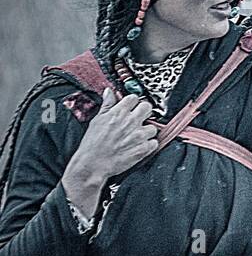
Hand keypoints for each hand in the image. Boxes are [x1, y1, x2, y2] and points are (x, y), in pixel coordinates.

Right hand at [60, 87, 158, 214]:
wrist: (93, 164)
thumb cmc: (93, 143)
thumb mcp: (97, 120)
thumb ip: (107, 105)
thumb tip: (109, 92)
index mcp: (118, 113)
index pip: (134, 98)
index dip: (133, 103)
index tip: (131, 107)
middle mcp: (130, 122)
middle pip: (148, 107)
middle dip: (144, 112)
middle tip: (138, 119)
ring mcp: (138, 135)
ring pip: (153, 127)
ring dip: (147, 131)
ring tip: (136, 137)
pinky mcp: (143, 148)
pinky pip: (154, 142)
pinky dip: (149, 145)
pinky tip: (139, 146)